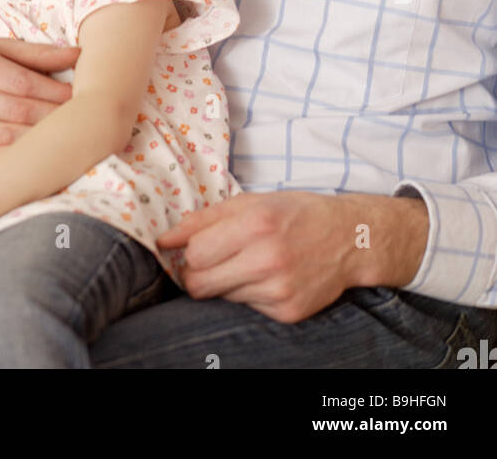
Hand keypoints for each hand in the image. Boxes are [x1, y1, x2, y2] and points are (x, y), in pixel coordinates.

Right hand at [0, 38, 79, 166]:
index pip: (21, 82)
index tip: (76, 95)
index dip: (53, 90)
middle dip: (52, 115)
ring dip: (38, 139)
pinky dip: (12, 160)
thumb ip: (34, 53)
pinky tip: (33, 156)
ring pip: (4, 137)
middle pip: (17, 111)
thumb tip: (76, 54)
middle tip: (77, 117)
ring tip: (61, 136)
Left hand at [157, 190, 429, 323]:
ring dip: (226, 284)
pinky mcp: (287, 312)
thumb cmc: (294, 214)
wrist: (349, 238)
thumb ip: (202, 219)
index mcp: (254, 224)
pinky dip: (250, 295)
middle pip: (200, 284)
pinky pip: (247, 309)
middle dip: (198, 275)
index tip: (198, 249)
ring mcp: (278, 289)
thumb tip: (164, 241)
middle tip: (214, 262)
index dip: (190, 253)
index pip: (194, 254)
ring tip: (249, 264)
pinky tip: (269, 278)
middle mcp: (267, 258)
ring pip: (222, 298)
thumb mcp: (250, 202)